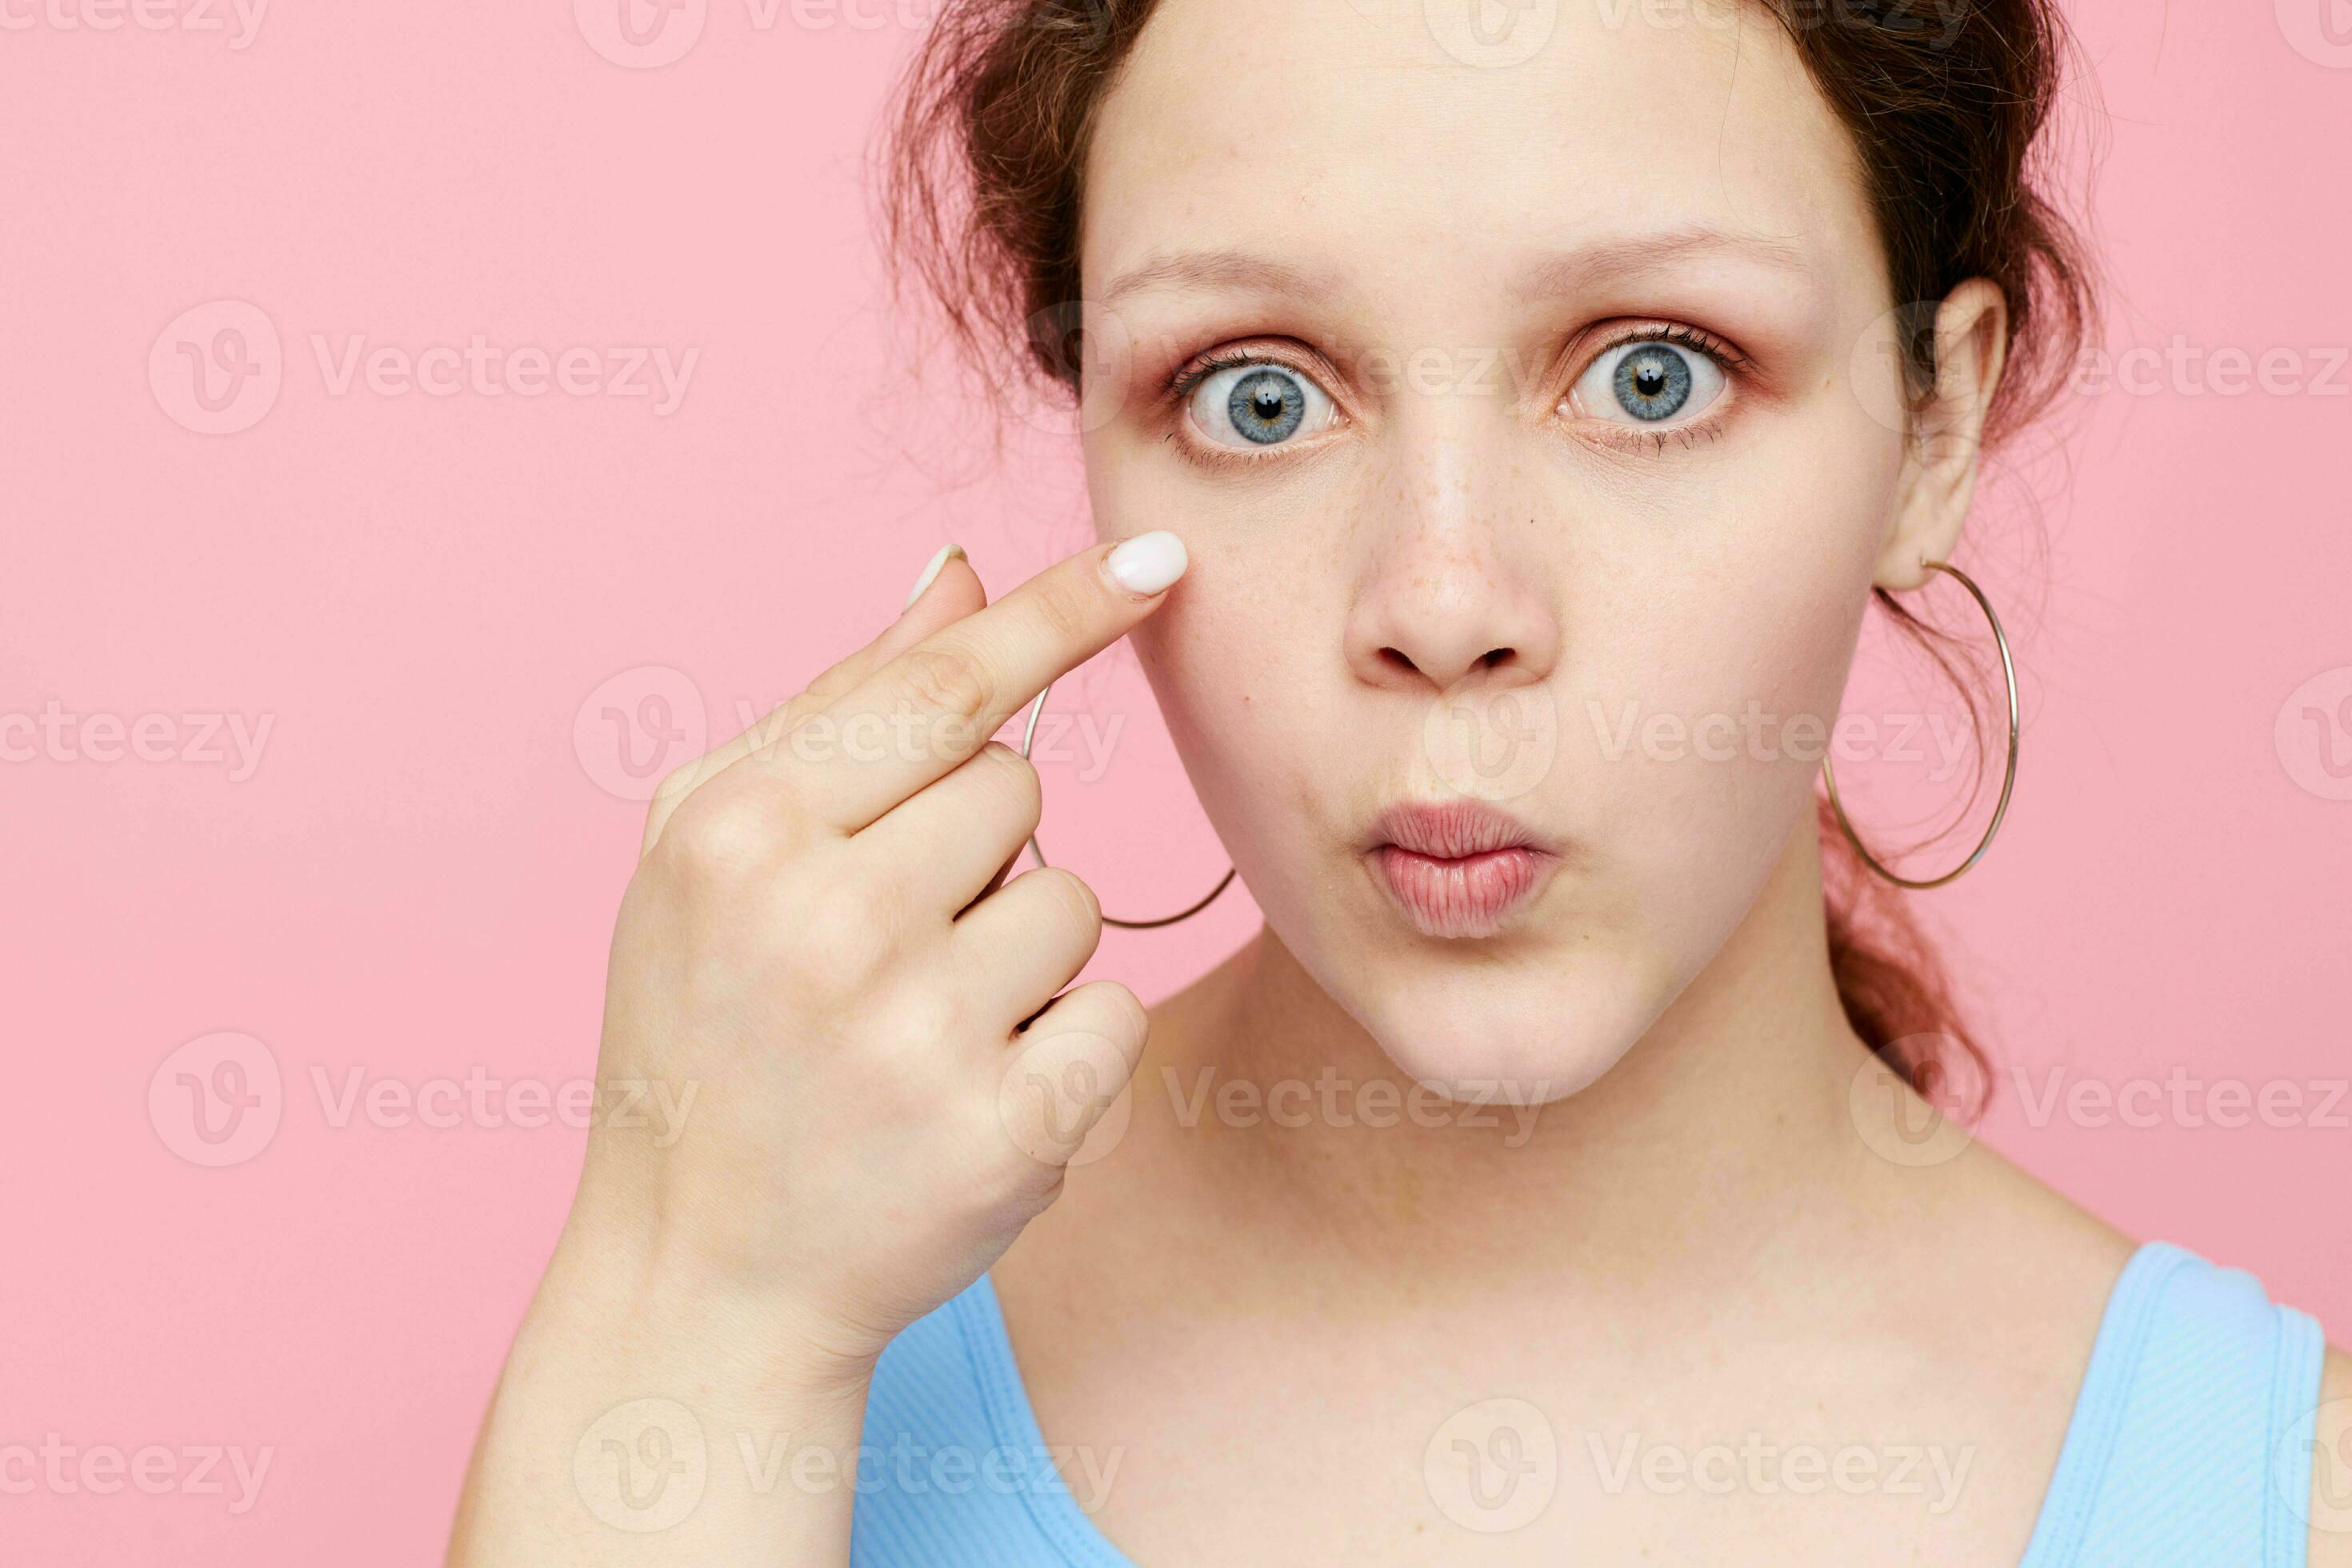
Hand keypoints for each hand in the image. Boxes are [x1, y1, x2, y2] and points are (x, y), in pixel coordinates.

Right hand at [571, 530, 1190, 1371]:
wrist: (699, 1276)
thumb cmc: (702, 1036)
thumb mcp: (707, 853)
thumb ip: (838, 704)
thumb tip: (961, 573)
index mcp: (741, 832)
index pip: (946, 687)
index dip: (1061, 612)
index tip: (1163, 563)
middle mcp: (827, 923)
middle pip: (1016, 788)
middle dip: (973, 846)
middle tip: (876, 944)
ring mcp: (920, 1035)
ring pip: (1074, 900)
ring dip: (1019, 951)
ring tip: (912, 1026)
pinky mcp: (1008, 1132)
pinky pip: (1112, 1012)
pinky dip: (1063, 1045)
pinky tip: (968, 1092)